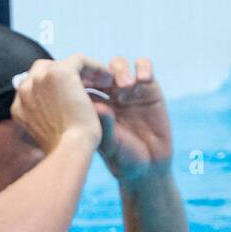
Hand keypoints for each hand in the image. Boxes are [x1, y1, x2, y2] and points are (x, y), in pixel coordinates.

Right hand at [10, 55, 101, 153]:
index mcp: (18, 108)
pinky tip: (107, 79)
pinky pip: (79, 59)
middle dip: (67, 75)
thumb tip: (53, 117)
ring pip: (63, 64)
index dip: (55, 87)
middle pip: (45, 70)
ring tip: (102, 83)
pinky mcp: (59, 72)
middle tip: (89, 85)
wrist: (69, 149)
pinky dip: (95, 67)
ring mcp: (39, 80)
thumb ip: (44, 122)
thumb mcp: (46, 139)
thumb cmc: (63, 151)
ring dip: (83, 72)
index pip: (34, 86)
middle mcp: (24, 91)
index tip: (76, 94)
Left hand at [90, 56, 172, 181]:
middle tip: (104, 82)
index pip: (81, 83)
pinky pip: (144, 67)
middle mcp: (107, 95)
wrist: (146, 166)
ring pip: (118, 66)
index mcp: (90, 106)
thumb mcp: (109, 142)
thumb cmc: (121, 158)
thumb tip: (96, 105)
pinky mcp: (149, 88)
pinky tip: (142, 79)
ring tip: (125, 86)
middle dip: (99, 73)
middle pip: (97, 71)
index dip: (81, 79)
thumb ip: (104, 124)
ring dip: (120, 70)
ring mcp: (128, 90)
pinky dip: (143, 67)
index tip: (83, 84)